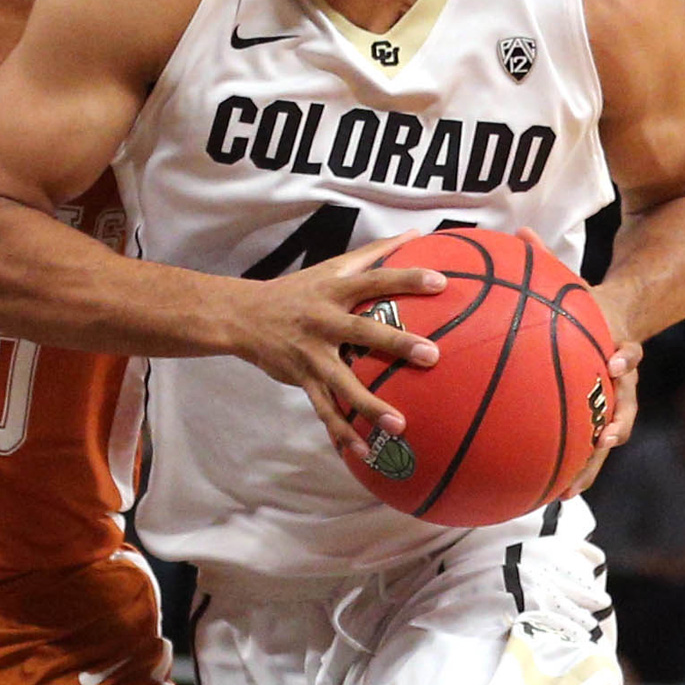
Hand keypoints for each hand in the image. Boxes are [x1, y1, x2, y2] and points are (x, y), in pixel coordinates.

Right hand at [235, 231, 444, 458]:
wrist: (243, 316)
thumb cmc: (298, 289)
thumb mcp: (331, 267)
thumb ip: (375, 253)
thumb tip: (417, 234)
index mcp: (334, 290)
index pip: (375, 280)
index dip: (406, 278)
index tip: (441, 282)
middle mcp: (323, 320)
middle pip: (363, 331)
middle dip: (396, 343)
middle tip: (432, 355)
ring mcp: (311, 353)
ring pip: (342, 382)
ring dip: (370, 405)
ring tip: (401, 425)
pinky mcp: (301, 379)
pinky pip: (324, 409)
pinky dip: (342, 431)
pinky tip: (364, 451)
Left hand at [506, 227, 643, 500]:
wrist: (626, 318)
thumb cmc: (587, 300)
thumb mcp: (572, 281)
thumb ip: (548, 261)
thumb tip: (519, 231)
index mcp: (617, 342)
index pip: (629, 349)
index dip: (625, 356)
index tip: (616, 362)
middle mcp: (621, 376)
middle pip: (626, 405)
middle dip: (616, 424)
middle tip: (605, 439)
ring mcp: (613, 400)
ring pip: (607, 437)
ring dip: (592, 464)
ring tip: (569, 492)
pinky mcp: (597, 417)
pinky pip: (584, 446)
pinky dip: (570, 468)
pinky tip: (543, 493)